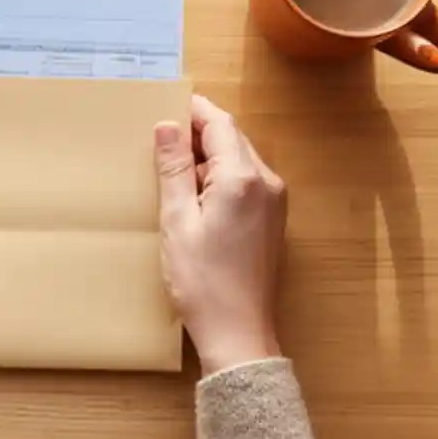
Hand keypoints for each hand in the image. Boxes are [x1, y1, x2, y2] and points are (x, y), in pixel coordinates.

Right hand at [154, 95, 286, 374]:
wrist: (238, 332)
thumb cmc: (202, 281)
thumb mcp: (177, 221)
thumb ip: (174, 169)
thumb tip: (167, 126)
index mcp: (242, 178)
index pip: (219, 124)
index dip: (193, 110)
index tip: (166, 105)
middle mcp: (267, 183)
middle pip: (232, 139)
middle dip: (199, 133)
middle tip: (162, 138)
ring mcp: (275, 202)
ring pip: (240, 161)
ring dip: (209, 157)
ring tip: (173, 171)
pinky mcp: (273, 221)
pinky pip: (247, 183)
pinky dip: (221, 179)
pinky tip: (195, 197)